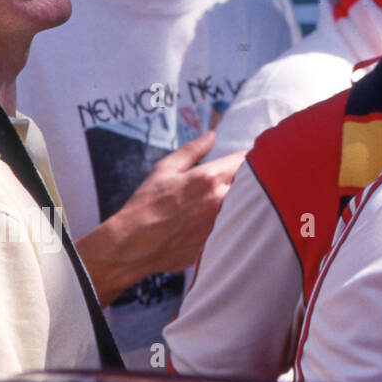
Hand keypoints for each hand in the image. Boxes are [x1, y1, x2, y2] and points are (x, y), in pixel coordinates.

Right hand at [76, 131, 244, 304]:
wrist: (131, 245)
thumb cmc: (146, 205)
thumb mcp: (165, 169)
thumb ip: (192, 150)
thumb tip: (211, 135)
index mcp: (208, 179)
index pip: (244, 161)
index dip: (246, 158)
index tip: (242, 159)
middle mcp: (219, 201)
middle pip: (249, 185)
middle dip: (246, 180)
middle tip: (234, 181)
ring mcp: (220, 224)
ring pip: (243, 208)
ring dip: (238, 202)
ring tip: (219, 203)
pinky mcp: (217, 243)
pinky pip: (232, 228)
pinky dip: (229, 223)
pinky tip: (211, 224)